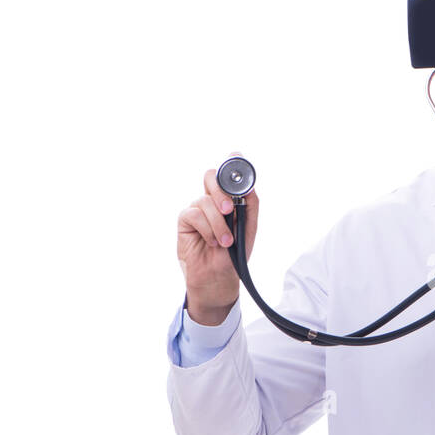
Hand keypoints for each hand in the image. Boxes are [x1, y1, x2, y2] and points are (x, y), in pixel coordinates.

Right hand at [177, 160, 259, 324]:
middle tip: (229, 209)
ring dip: (218, 224)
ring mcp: (197, 209)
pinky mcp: (185, 221)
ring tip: (225, 242)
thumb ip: (249, 206)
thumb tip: (248, 187)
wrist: (219, 278)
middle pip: (211, 177)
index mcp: (228, 200)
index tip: (235, 156)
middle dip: (221, 190)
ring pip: (205, 201)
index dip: (231, 163)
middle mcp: (212, 201)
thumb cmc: (234, 255)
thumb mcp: (248, 230)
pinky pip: (194, 213)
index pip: (227, 176)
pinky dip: (207, 229)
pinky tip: (212, 242)